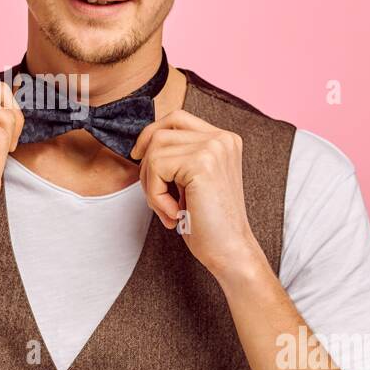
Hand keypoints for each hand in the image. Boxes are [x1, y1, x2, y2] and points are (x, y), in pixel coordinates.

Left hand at [129, 109, 268, 282]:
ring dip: (151, 185)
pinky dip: (155, 196)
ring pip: (154, 151)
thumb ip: (178, 157)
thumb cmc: (209, 223)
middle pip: (161, 132)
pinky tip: (174, 214)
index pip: (176, 118)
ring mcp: (214, 147)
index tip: (138, 157)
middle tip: (156, 198)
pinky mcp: (201, 162)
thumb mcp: (192, 182)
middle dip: (147, 166)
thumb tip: (141, 146)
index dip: (151, 134)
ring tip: (167, 210)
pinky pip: (156, 168)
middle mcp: (222, 138)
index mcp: (224, 140)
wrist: (230, 251)